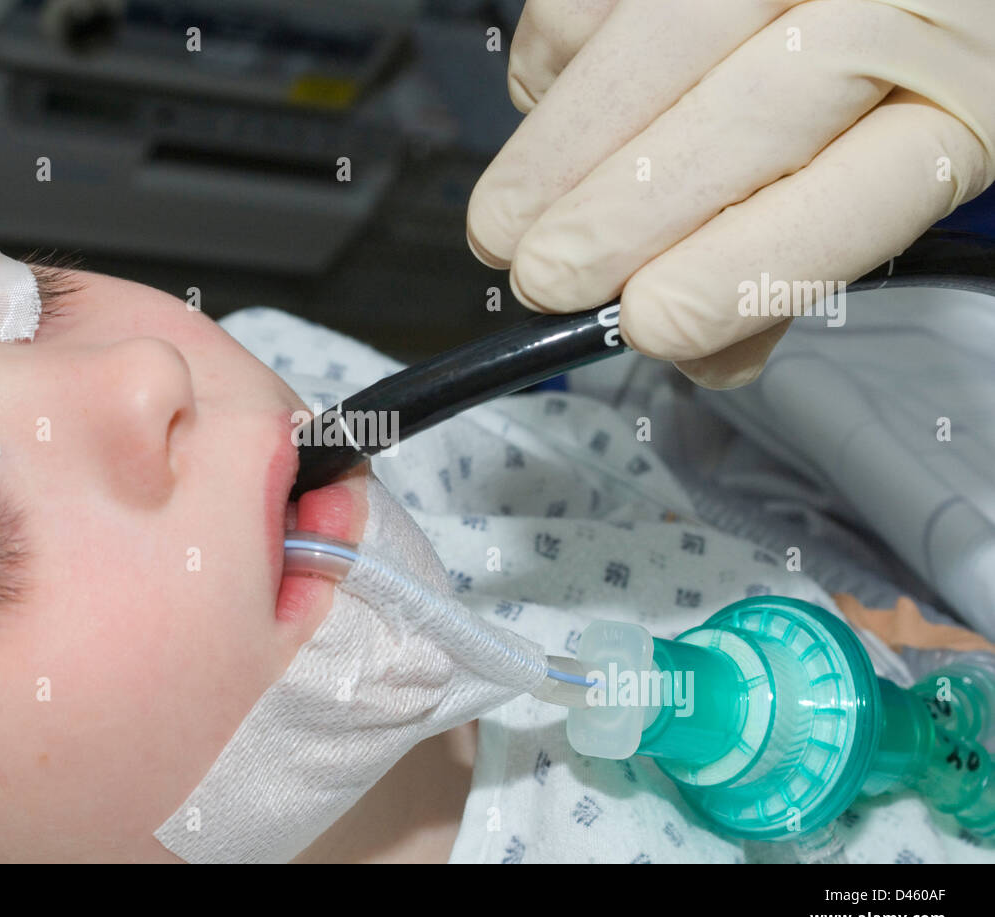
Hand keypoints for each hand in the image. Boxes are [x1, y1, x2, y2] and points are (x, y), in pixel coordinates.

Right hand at [467, 0, 994, 387]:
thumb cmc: (885, 81)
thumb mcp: (877, 173)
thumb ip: (794, 264)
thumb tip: (693, 347)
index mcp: (963, 99)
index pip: (847, 206)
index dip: (733, 277)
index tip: (645, 324)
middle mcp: (889, 3)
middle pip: (743, 122)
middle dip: (612, 223)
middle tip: (544, 282)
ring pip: (645, 50)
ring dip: (551, 157)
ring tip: (503, 227)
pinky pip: (585, 3)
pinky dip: (549, 74)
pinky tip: (553, 116)